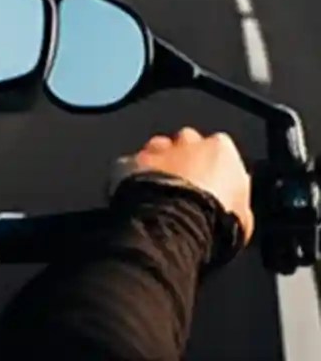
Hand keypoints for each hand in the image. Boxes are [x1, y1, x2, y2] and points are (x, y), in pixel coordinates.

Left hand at [113, 127, 253, 242]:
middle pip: (185, 142)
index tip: (211, 184)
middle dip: (184, 159)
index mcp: (220, 149)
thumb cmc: (215, 221)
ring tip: (158, 192)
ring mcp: (154, 150)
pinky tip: (135, 196)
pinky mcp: (126, 162)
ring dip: (157, 165)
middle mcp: (186, 141)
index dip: (213, 167)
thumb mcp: (242, 215)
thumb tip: (234, 200)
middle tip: (183, 186)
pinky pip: (128, 166)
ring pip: (155, 149)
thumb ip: (236, 196)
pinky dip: (130, 178)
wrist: (175, 226)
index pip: (219, 148)